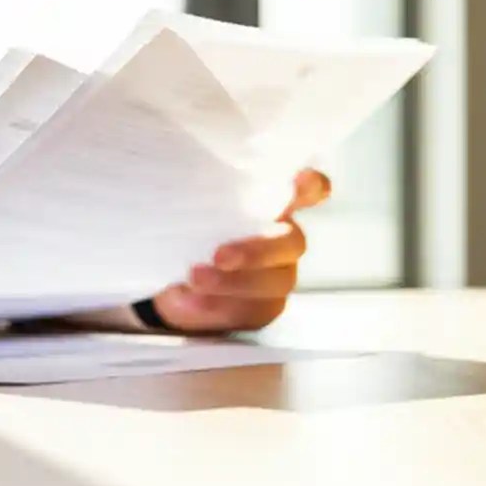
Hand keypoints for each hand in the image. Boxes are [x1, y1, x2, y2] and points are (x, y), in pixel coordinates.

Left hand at [152, 169, 330, 331]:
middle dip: (256, 250)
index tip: (299, 181)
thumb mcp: (189, 210)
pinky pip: (251, 311)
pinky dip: (217, 306)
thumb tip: (177, 174)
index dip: (311, 186)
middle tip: (220, 256)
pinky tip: (191, 300)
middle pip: (290, 242)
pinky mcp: (265, 309)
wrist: (174, 283)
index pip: (308, 191)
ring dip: (233, 283)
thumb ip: (199, 196)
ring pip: (274, 282)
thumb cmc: (189, 235)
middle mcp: (283, 239)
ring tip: (195, 279)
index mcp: (272, 206)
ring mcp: (279, 277)